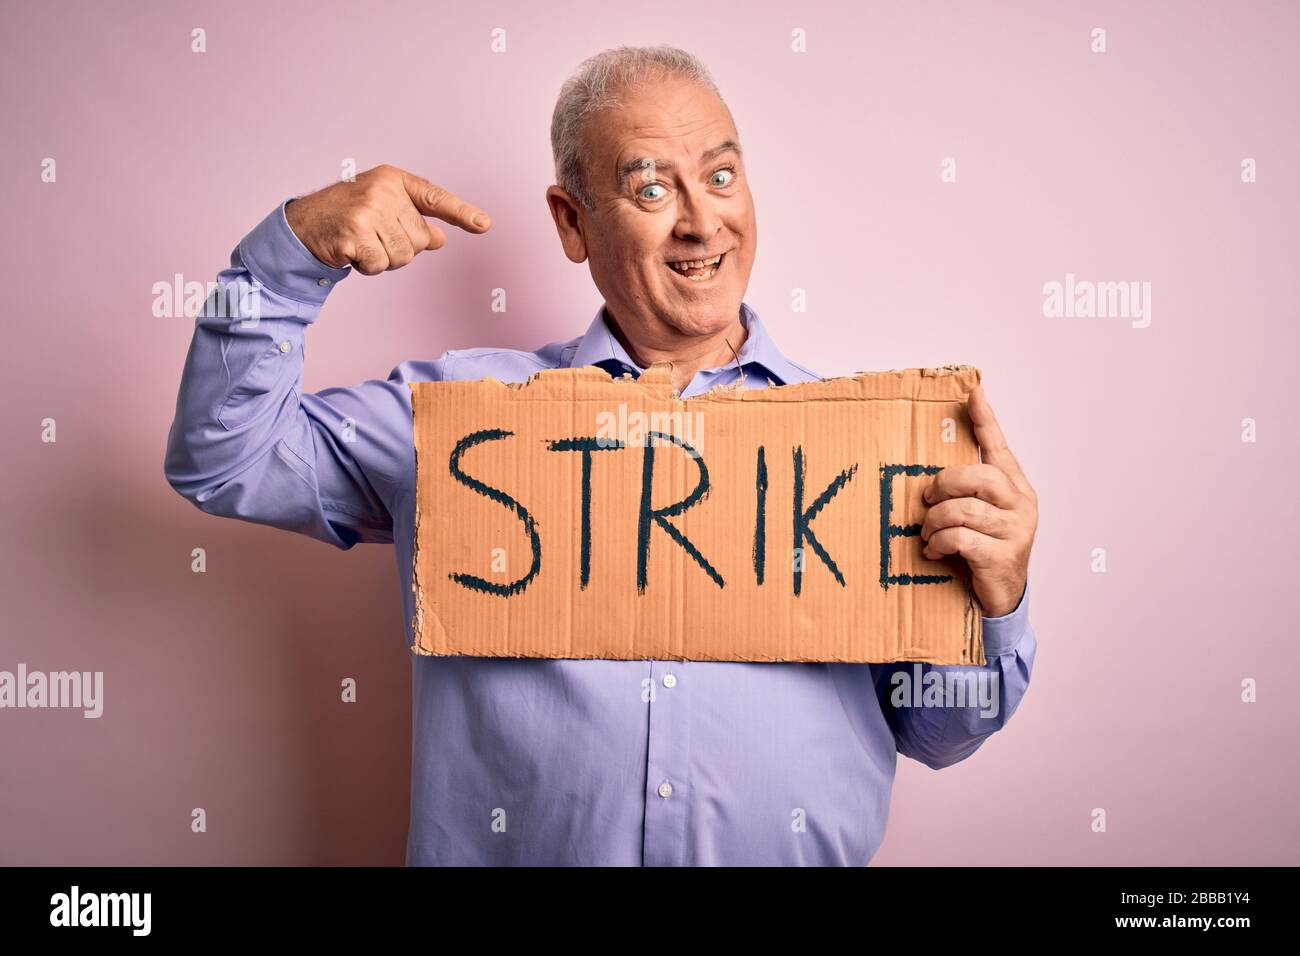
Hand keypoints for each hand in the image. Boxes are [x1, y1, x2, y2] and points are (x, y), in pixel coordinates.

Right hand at [284, 164, 490, 274]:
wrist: (304, 223)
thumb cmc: (348, 216)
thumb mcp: (384, 211)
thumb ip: (414, 222)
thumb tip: (439, 238)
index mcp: (395, 180)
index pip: (435, 199)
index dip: (462, 213)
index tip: (484, 225)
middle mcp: (384, 191)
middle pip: (420, 240)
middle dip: (400, 248)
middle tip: (373, 237)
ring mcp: (369, 210)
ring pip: (403, 256)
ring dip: (383, 260)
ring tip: (362, 243)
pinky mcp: (355, 232)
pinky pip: (380, 265)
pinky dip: (368, 267)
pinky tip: (352, 251)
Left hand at [919, 385, 1037, 617]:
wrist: (1004, 596)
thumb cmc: (985, 549)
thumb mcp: (981, 516)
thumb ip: (967, 492)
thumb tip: (931, 475)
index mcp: (1015, 487)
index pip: (999, 447)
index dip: (986, 420)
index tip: (973, 392)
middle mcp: (1021, 504)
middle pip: (978, 476)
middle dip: (944, 484)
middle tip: (927, 499)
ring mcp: (1016, 530)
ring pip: (964, 509)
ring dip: (935, 521)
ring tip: (928, 533)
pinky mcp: (1003, 556)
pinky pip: (961, 537)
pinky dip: (941, 543)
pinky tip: (936, 551)